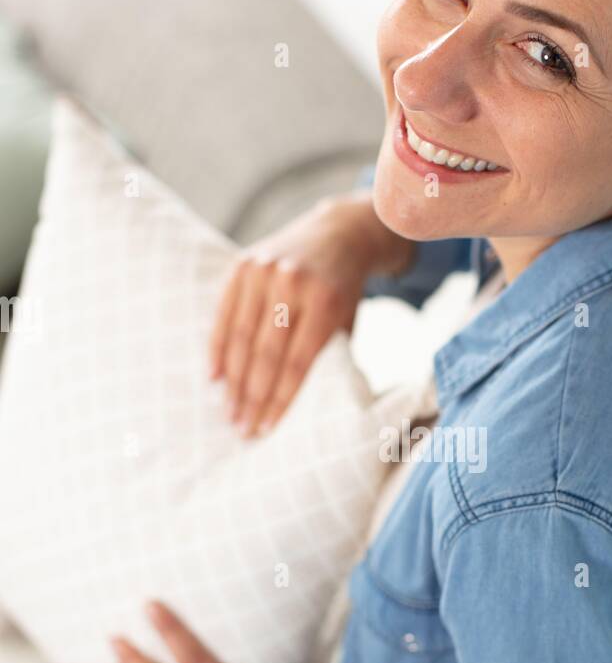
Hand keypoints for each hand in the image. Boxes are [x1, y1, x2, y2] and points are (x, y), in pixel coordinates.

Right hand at [209, 192, 412, 436]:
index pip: (297, 363)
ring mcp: (264, 271)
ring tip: (229, 412)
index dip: (280, 399)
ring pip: (242, 336)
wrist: (339, 233)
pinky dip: (218, 347)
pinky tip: (214, 377)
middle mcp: (293, 284)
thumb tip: (299, 405)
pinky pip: (224, 313)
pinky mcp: (243, 265)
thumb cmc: (344, 291)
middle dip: (252, 397)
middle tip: (242, 429)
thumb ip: (324, 354)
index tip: (267, 428)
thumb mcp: (345, 321)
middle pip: (266, 353)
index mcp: (326, 302)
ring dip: (233, 380)